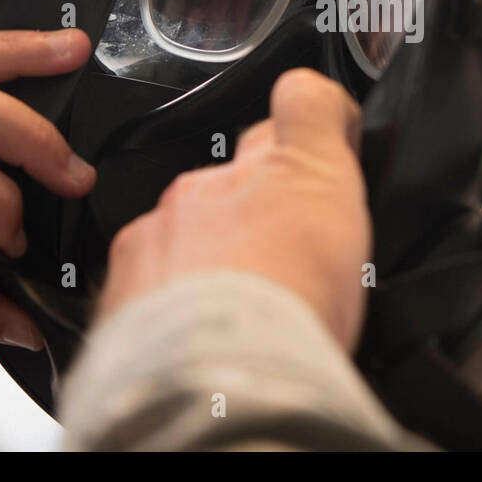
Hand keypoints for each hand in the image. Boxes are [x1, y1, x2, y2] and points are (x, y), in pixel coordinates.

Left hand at [99, 68, 371, 351]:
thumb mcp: (354, 246)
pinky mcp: (127, 261)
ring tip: (232, 309)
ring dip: (209, 251)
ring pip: (191, 217)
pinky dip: (166, 288)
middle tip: (278, 261)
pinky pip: (148, 260)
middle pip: (242, 170)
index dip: (313, 114)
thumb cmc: (293, 323)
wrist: (214, 382)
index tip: (324, 133)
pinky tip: (190, 327)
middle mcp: (225, 181)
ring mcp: (172, 219)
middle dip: (256, 204)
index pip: (303, 99)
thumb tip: (333, 168)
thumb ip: (336, 198)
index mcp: (296, 172)